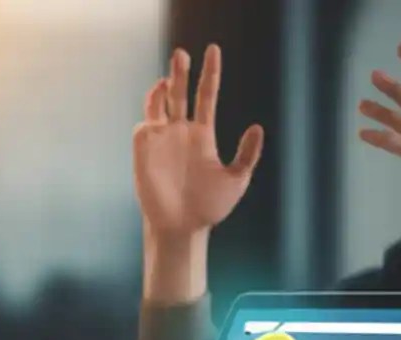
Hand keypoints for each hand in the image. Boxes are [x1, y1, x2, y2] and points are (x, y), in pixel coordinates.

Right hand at [134, 44, 263, 244]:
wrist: (184, 227)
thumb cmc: (210, 206)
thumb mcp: (237, 179)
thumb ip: (247, 154)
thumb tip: (257, 127)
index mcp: (203, 134)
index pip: (206, 95)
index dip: (210, 73)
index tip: (213, 50)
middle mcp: (181, 132)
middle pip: (178, 92)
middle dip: (179, 72)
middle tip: (182, 54)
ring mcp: (161, 141)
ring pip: (156, 105)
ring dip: (158, 91)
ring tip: (165, 82)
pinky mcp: (144, 152)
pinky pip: (143, 128)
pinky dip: (148, 119)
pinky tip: (156, 121)